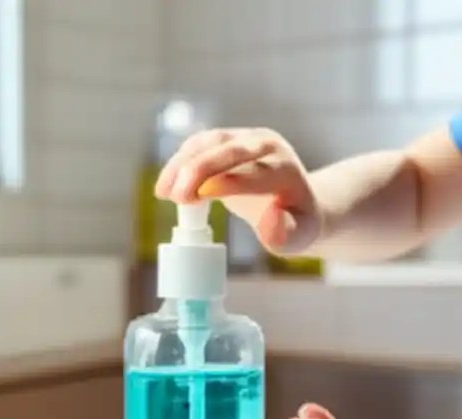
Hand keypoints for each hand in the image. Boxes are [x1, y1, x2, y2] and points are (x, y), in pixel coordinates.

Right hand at [154, 127, 321, 253]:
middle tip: (175, 197)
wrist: (294, 202)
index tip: (200, 195)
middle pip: (231, 151)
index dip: (230, 182)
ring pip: (210, 142)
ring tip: (164, 193)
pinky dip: (180, 161)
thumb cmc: (295, 224)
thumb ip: (285, 233)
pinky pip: (199, 144)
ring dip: (183, 164)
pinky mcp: (227, 138)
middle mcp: (269, 146)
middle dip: (199, 170)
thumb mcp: (298, 238)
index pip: (258, 173)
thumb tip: (271, 215)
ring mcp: (247, 137)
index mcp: (288, 170)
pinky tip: (167, 184)